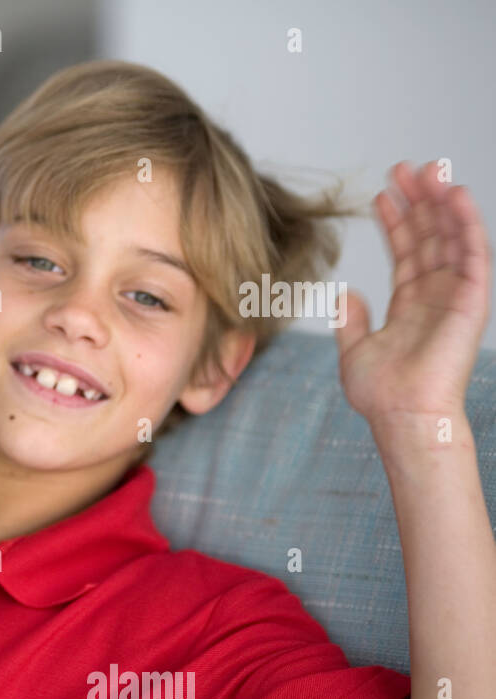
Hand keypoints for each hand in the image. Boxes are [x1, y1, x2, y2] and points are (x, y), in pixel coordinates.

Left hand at [335, 160, 491, 428]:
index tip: (382, 194)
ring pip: (450, 236)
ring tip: (428, 169)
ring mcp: (456, 295)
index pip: (404, 251)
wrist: (402, 413)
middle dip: (418, 200)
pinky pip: (473, 252)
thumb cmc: (381, 392)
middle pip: (428, 236)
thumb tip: (344, 294)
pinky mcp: (473, 299)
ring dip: (441, 201)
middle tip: (404, 167)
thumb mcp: (354, 351)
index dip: (395, 221)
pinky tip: (455, 194)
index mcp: (410, 304)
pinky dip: (465, 222)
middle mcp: (436, 294)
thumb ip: (350, 320)